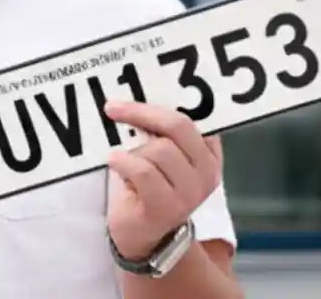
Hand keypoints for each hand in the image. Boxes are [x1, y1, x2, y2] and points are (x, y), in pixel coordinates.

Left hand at [103, 100, 222, 260]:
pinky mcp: (165, 207)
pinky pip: (143, 171)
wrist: (144, 236)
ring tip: (120, 159)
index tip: (141, 85)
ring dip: (131, 149)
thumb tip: (137, 93)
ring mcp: (189, 192)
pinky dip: (123, 162)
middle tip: (113, 107)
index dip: (168, 99)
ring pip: (159, 149)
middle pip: (179, 126)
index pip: (197, 117)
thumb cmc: (147, 188)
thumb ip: (160, 132)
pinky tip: (113, 161)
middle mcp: (206, 173)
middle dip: (142, 111)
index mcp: (208, 155)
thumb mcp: (160, 157)